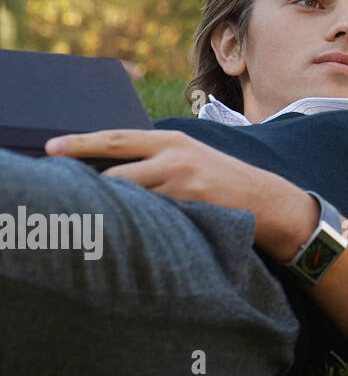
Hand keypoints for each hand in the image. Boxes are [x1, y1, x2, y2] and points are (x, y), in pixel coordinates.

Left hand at [45, 129, 318, 262]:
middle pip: (114, 174)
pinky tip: (132, 236)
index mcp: (173, 140)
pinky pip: (152, 219)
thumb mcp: (192, 158)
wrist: (268, 202)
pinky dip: (138, 227)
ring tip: (95, 224)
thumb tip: (108, 168)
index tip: (51, 148)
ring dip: (112, 213)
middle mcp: (175, 157)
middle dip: (89, 189)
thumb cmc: (224, 182)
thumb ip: (156, 158)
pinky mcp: (192, 207)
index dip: (80, 144)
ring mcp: (183, 183)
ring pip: (130, 200)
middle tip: (64, 199)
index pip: (116, 139)